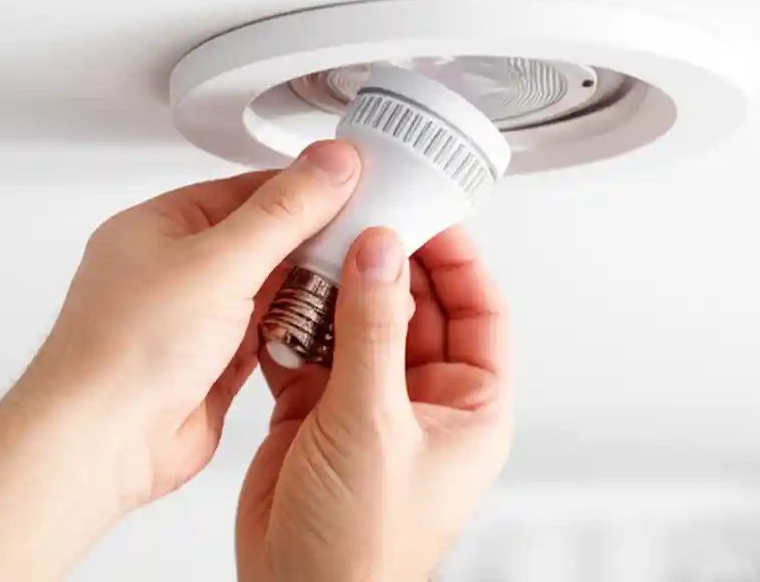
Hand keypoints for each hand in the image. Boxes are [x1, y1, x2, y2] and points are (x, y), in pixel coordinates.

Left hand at [18, 140, 362, 508]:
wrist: (100, 444)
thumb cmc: (123, 352)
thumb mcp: (218, 261)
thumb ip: (283, 212)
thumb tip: (328, 164)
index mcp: (162, 227)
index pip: (250, 190)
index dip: (306, 187)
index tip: (356, 185)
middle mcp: (177, 270)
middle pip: (266, 239)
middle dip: (314, 242)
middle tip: (364, 238)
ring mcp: (195, 319)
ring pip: (272, 290)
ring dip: (308, 291)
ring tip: (350, 284)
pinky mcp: (214, 364)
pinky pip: (271, 335)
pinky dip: (297, 332)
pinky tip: (324, 328)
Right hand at [236, 227, 512, 581]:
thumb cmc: (363, 549)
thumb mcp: (376, 426)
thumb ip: (373, 334)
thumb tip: (380, 256)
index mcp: (469, 407)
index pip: (480, 309)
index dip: (457, 257)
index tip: (425, 211)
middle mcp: (423, 402)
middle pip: (416, 307)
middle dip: (387, 264)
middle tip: (358, 219)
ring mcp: (369, 405)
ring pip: (360, 324)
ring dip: (335, 290)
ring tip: (312, 250)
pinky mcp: (316, 414)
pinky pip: (312, 350)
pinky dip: (293, 325)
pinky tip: (279, 299)